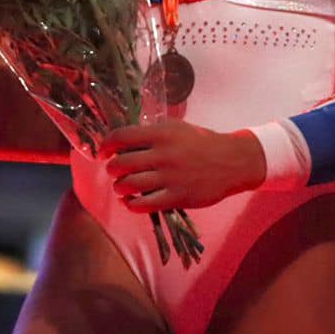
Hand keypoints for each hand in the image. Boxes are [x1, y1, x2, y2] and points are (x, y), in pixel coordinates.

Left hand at [101, 121, 265, 212]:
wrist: (232, 161)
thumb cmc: (201, 142)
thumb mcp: (175, 128)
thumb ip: (150, 134)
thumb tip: (122, 142)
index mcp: (160, 134)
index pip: (121, 137)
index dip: (105, 145)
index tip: (103, 152)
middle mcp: (163, 155)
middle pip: (121, 164)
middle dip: (112, 169)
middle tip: (114, 171)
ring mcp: (170, 177)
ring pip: (129, 185)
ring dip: (120, 187)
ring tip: (122, 186)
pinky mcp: (177, 197)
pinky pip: (144, 204)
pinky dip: (131, 204)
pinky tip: (131, 201)